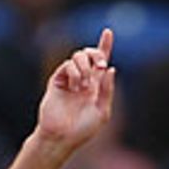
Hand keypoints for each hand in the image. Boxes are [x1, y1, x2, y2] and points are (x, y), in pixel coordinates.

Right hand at [36, 28, 115, 153]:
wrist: (62, 137)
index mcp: (95, 86)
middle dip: (96, 54)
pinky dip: (75, 73)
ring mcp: (69, 78)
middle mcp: (83, 79)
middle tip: (100, 66)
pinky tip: (76, 87)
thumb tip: (110, 68)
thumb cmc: (83, 130)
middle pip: (89, 54)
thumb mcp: (102, 112)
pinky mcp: (57, 79)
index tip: (108, 32)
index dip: (105, 46)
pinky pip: (67, 65)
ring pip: (78, 56)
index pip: (100, 62)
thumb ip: (107, 90)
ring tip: (85, 86)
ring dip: (85, 68)